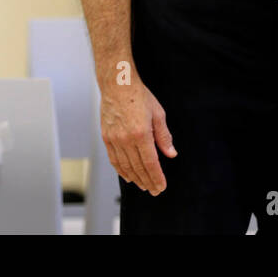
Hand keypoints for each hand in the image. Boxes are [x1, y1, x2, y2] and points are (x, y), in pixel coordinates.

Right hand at [99, 76, 175, 195]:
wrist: (118, 85)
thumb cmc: (139, 96)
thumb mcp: (158, 114)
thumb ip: (164, 136)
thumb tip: (171, 153)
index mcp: (141, 133)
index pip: (150, 163)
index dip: (156, 177)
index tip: (161, 186)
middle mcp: (126, 139)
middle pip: (137, 168)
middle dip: (147, 181)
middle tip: (154, 190)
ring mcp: (114, 139)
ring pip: (125, 166)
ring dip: (135, 178)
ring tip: (144, 186)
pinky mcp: (106, 137)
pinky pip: (114, 159)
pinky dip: (121, 170)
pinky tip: (128, 176)